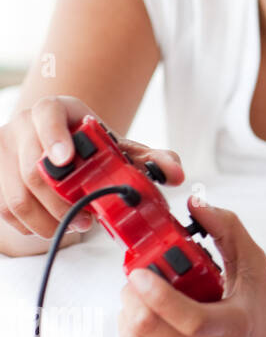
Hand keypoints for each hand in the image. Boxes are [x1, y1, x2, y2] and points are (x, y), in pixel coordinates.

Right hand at [0, 95, 183, 252]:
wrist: (65, 150)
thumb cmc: (95, 148)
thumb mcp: (124, 149)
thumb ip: (154, 159)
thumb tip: (176, 174)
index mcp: (56, 109)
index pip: (48, 114)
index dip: (54, 136)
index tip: (65, 160)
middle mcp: (23, 126)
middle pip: (32, 168)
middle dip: (62, 201)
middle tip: (88, 219)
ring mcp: (3, 151)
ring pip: (16, 195)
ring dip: (47, 220)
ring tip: (76, 227)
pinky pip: (4, 209)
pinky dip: (29, 225)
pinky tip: (52, 227)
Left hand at [117, 198, 265, 336]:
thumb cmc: (261, 307)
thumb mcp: (254, 264)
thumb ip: (227, 229)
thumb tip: (196, 202)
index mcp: (234, 330)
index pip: (183, 317)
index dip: (152, 293)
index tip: (138, 272)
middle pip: (147, 331)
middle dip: (131, 299)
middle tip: (136, 282)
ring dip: (126, 317)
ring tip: (140, 302)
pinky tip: (142, 328)